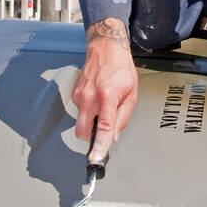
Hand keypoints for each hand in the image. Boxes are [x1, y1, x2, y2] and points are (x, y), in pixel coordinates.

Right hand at [72, 19, 138, 160]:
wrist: (106, 48)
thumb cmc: (121, 68)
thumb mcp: (131, 94)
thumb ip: (123, 117)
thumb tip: (115, 136)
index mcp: (107, 97)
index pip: (103, 128)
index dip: (100, 145)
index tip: (95, 157)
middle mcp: (89, 97)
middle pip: (83, 132)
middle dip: (92, 136)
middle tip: (104, 127)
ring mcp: (79, 96)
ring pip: (81, 122)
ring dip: (92, 121)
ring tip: (104, 104)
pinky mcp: (74, 94)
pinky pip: (80, 112)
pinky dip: (89, 111)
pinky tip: (97, 98)